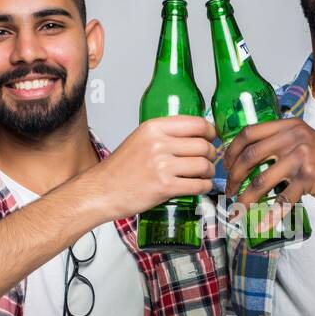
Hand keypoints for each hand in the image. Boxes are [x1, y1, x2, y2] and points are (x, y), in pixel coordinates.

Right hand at [83, 115, 217, 222]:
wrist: (102, 191)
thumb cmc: (120, 169)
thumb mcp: (140, 140)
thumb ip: (164, 135)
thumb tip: (193, 135)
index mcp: (153, 128)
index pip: (196, 123)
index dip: (210, 131)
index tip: (212, 137)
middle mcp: (159, 144)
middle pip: (203, 145)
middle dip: (211, 154)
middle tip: (209, 160)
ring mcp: (162, 165)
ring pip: (203, 165)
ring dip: (209, 172)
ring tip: (204, 174)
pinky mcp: (165, 186)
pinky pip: (198, 185)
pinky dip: (204, 186)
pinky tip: (200, 186)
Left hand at [222, 118, 314, 227]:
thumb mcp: (303, 143)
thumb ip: (279, 144)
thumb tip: (244, 159)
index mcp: (289, 125)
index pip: (249, 133)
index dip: (231, 150)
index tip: (226, 166)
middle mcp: (294, 136)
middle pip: (250, 156)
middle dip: (234, 177)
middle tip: (230, 191)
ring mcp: (302, 156)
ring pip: (262, 180)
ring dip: (246, 199)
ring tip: (239, 209)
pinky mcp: (309, 177)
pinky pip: (283, 199)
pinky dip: (270, 215)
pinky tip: (261, 224)